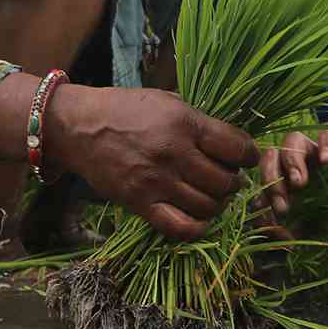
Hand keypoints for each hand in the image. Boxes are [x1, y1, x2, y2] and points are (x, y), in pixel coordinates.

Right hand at [42, 85, 257, 240]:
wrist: (77, 127)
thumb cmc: (123, 109)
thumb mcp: (165, 101)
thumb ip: (197, 120)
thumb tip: (228, 141)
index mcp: (184, 123)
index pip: (237, 147)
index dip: (249, 155)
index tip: (245, 157)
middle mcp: (174, 153)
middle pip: (225, 181)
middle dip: (233, 182)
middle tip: (226, 178)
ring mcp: (157, 181)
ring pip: (208, 206)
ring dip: (217, 204)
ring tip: (210, 194)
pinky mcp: (140, 203)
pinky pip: (180, 227)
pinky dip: (198, 227)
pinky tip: (199, 217)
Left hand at [250, 129, 327, 240]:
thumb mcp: (313, 228)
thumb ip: (292, 230)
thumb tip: (275, 232)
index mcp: (285, 180)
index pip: (265, 179)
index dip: (263, 196)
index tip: (273, 217)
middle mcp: (297, 162)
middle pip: (271, 155)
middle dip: (271, 180)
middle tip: (283, 205)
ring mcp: (316, 149)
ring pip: (293, 139)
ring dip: (291, 161)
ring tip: (300, 183)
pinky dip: (326, 143)